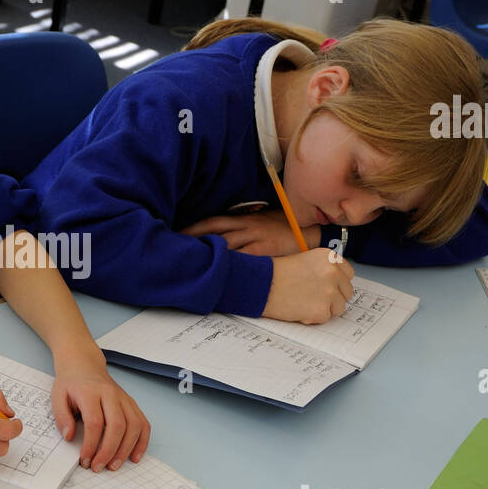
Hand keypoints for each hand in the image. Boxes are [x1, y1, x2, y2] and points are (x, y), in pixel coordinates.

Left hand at [51, 348, 149, 471]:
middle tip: (99, 467)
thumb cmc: (71, 383)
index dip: (91, 444)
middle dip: (109, 450)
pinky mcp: (132, 404)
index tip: (84, 459)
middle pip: (117, 425)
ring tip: (114, 466)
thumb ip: (61, 417)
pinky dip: (142, 442)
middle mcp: (110, 394)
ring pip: (133, 425)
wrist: (84, 364)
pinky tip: (134, 456)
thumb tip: (69, 437)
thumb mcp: (57, 396)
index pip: (95, 421)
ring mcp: (124, 399)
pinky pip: (143, 423)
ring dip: (126, 449)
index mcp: (90, 392)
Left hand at [180, 212, 320, 255]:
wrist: (313, 229)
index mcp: (245, 218)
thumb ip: (244, 228)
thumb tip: (224, 237)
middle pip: (213, 231)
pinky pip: (244, 255)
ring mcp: (256, 236)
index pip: (213, 221)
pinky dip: (230, 262)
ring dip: (208, 252)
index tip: (178, 235)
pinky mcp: (266, 247)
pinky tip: (218, 269)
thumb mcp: (262, 222)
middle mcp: (247, 225)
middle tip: (174, 248)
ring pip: (226, 243)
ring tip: (190, 261)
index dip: (194, 228)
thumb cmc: (287, 227)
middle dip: (193, 239)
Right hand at [263, 248, 354, 323]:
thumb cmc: (276, 273)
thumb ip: (323, 270)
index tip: (328, 286)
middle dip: (333, 297)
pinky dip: (312, 317)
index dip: (338, 282)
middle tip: (313, 297)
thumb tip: (336, 285)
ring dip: (324, 308)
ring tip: (304, 302)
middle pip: (346, 292)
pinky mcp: (321, 310)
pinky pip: (324, 318)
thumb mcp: (304, 260)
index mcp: (329, 258)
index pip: (348, 274)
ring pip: (338, 307)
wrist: (261, 284)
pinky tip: (298, 308)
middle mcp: (333, 273)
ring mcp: (329, 292)